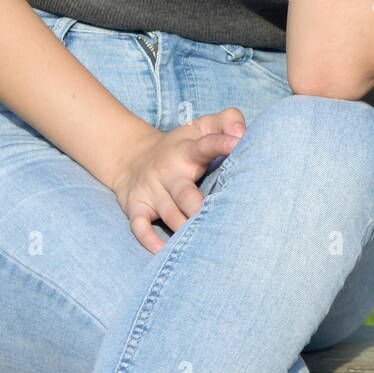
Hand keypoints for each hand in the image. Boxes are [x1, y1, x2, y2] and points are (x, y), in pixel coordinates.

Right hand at [111, 108, 246, 253]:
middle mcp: (169, 170)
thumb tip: (243, 133)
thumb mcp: (201, 127)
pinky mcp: (136, 206)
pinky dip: (149, 240)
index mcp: (188, 150)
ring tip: (202, 243)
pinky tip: (162, 251)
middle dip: (197, 206)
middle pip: (185, 192)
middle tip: (217, 218)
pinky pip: (139, 226)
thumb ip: (227, 121)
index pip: (205, 144)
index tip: (238, 142)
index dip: (221, 143)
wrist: (131, 156)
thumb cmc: (181, 146)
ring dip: (183, 228)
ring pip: (169, 213)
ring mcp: (151, 190)